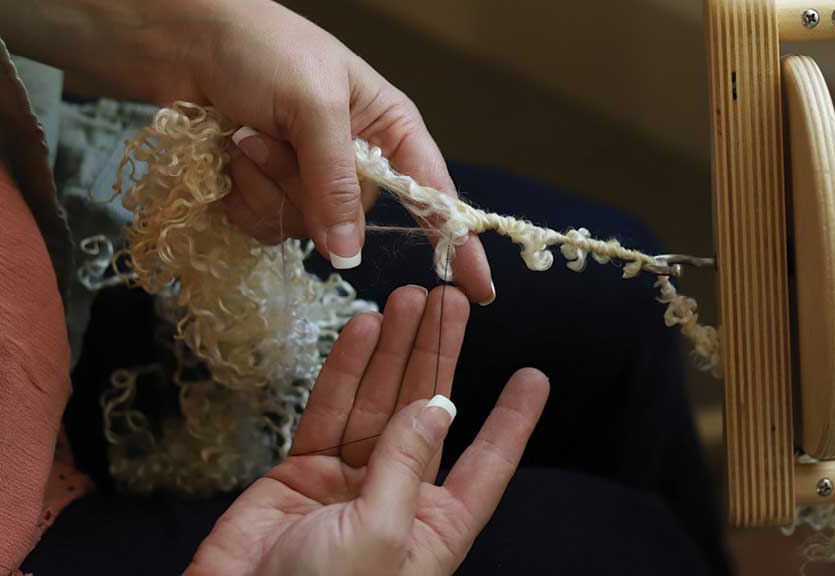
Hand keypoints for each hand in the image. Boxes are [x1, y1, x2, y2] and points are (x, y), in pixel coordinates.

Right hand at [187, 285, 549, 574]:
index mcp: (434, 529)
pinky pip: (329, 412)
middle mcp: (397, 501)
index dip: (510, 422)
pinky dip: (345, 369)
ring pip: (377, 404)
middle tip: (453, 302)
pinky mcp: (301, 475)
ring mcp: (347, 485)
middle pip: (428, 415)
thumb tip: (436, 408)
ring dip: (394, 351)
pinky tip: (363, 329)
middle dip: (439, 359)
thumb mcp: (380, 534)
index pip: (485, 466)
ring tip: (410, 299)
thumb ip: (405, 463)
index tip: (534, 378)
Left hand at [190, 0, 492, 302]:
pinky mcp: (265, 192)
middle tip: (271, 134)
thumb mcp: (312, 104)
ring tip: (243, 132)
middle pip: (352, 218)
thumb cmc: (260, 48)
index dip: (456, 241)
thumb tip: (348, 253)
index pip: (434, 193)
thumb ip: (335, 181)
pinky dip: (239, 194)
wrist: (180, 36)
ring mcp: (308, 179)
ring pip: (303, 227)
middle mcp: (354, 159)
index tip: (478, 289)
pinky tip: (226, 154)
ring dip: (264, 182)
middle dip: (306, 186)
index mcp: (388, 127)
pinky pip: (264, 226)